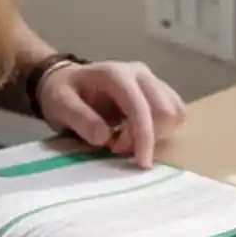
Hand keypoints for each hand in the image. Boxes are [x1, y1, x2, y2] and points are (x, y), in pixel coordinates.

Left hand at [37, 61, 186, 167]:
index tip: (141, 163)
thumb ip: (80, 118)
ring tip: (127, 140)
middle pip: (165, 111)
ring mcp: (151, 80)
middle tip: (118, 147)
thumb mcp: (60, 105)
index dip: (144, 137)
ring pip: (175, 112)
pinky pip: (175, 112)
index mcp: (116, 74)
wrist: (66, 82)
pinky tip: (137, 134)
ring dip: (157, 134)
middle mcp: (139, 73)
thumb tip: (104, 137)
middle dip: (148, 137)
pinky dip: (161, 130)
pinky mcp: (158, 90)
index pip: (141, 107)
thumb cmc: (63, 93)